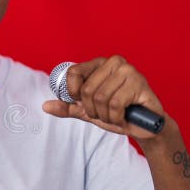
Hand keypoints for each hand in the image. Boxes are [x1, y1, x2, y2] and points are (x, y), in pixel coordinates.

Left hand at [41, 55, 166, 139]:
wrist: (144, 127)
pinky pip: (115, 105)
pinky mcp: (139, 83)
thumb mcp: (88, 111)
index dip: (73, 93)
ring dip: (105, 115)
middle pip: (86, 90)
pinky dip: (116, 118)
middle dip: (92, 110)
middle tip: (105, 113)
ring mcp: (128, 71)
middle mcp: (114, 62)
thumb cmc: (117, 114)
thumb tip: (45, 106)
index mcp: (99, 64)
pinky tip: (125, 117)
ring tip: (116, 115)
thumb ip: (68, 107)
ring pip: (100, 98)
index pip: (73, 72)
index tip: (83, 103)